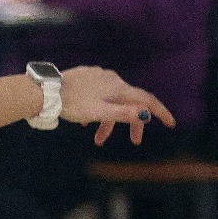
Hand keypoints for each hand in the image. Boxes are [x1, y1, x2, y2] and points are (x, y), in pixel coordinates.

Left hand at [58, 66, 175, 145]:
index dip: (160, 112)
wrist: (47, 91)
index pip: (146, 100)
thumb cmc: (73, 103)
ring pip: (112, 101)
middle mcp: (112, 79)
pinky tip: (84, 122)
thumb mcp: (100, 113)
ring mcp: (99, 77)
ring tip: (98, 140)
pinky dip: (98, 111)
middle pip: (129, 102)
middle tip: (134, 142)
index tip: (170, 123)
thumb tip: (145, 114)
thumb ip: (123, 114)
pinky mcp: (87, 77)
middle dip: (132, 123)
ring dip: (108, 122)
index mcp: (118, 89)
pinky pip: (99, 96)